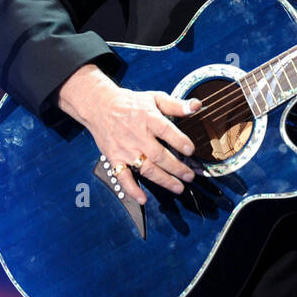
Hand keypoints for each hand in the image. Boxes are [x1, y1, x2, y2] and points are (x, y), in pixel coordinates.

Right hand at [56, 64, 198, 205]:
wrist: (99, 106)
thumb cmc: (130, 103)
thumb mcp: (154, 98)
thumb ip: (176, 104)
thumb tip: (197, 106)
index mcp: (148, 118)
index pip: (166, 131)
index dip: (179, 141)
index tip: (191, 150)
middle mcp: (137, 135)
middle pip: (159, 155)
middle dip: (176, 168)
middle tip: (190, 176)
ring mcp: (125, 149)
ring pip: (146, 168)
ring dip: (163, 180)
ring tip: (178, 188)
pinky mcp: (115, 158)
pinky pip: (122, 176)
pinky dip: (131, 189)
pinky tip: (142, 198)